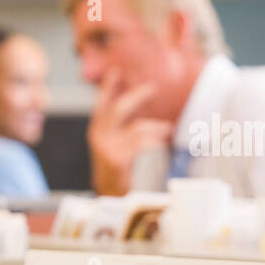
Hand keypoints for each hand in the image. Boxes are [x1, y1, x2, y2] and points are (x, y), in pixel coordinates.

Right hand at [87, 69, 173, 194]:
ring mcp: (107, 148)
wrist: (109, 194)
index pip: (101, 104)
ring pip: (135, 128)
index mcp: (97, 130)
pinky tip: (163, 141)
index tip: (116, 71)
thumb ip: (119, 125)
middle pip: (118, 109)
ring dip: (155, 127)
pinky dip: (155, 141)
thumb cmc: (115, 167)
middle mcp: (99, 137)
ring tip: (167, 128)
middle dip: (137, 96)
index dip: (107, 87)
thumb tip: (136, 103)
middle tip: (152, 88)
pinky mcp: (118, 159)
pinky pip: (141, 144)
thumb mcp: (112, 143)